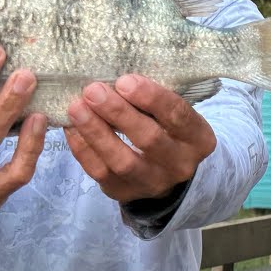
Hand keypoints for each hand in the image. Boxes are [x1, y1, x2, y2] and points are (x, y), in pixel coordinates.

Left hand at [63, 75, 215, 202]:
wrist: (168, 171)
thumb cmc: (168, 128)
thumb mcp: (173, 113)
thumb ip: (153, 100)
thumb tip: (116, 78)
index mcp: (198, 139)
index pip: (178, 116)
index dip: (151, 97)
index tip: (125, 81)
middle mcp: (180, 164)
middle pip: (149, 139)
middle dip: (118, 113)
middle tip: (93, 91)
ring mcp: (153, 182)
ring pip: (122, 161)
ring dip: (96, 132)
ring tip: (76, 108)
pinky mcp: (125, 192)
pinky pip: (100, 172)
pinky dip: (83, 148)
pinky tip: (72, 127)